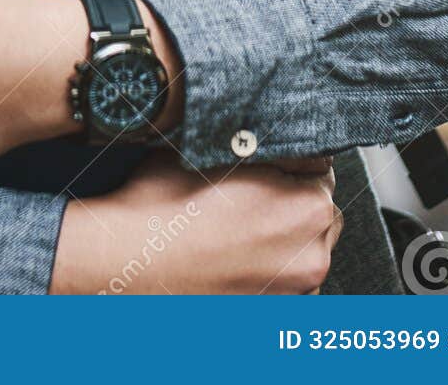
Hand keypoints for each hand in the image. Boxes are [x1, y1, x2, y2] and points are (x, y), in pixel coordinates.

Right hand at [50, 151, 341, 294]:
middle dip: (290, 195)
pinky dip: (265, 265)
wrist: (127, 262)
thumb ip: (261, 143)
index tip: (265, 158)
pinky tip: (231, 251)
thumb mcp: (214, 148)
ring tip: (234, 222)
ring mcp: (293, 292)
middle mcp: (311, 257)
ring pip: (302, 247)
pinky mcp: (271, 314)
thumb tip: (278, 132)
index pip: (321, 167)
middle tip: (248, 188)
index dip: (289, 156)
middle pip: (316, 210)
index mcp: (309, 209)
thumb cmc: (163, 206)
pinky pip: (283, 279)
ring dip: (280, 232)